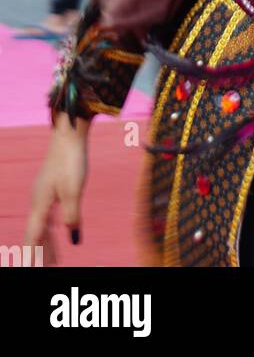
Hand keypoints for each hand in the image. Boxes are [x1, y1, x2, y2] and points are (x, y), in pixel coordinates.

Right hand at [24, 112, 89, 263]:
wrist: (69, 134)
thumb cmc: (71, 160)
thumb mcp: (73, 191)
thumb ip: (72, 215)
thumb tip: (73, 238)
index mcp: (39, 204)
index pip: (33, 237)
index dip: (32, 255)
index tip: (31, 268)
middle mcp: (38, 201)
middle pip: (37, 234)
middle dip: (41, 254)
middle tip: (49, 269)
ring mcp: (44, 193)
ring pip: (44, 225)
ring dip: (49, 243)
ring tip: (55, 260)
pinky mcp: (53, 186)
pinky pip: (50, 214)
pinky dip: (53, 227)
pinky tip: (59, 231)